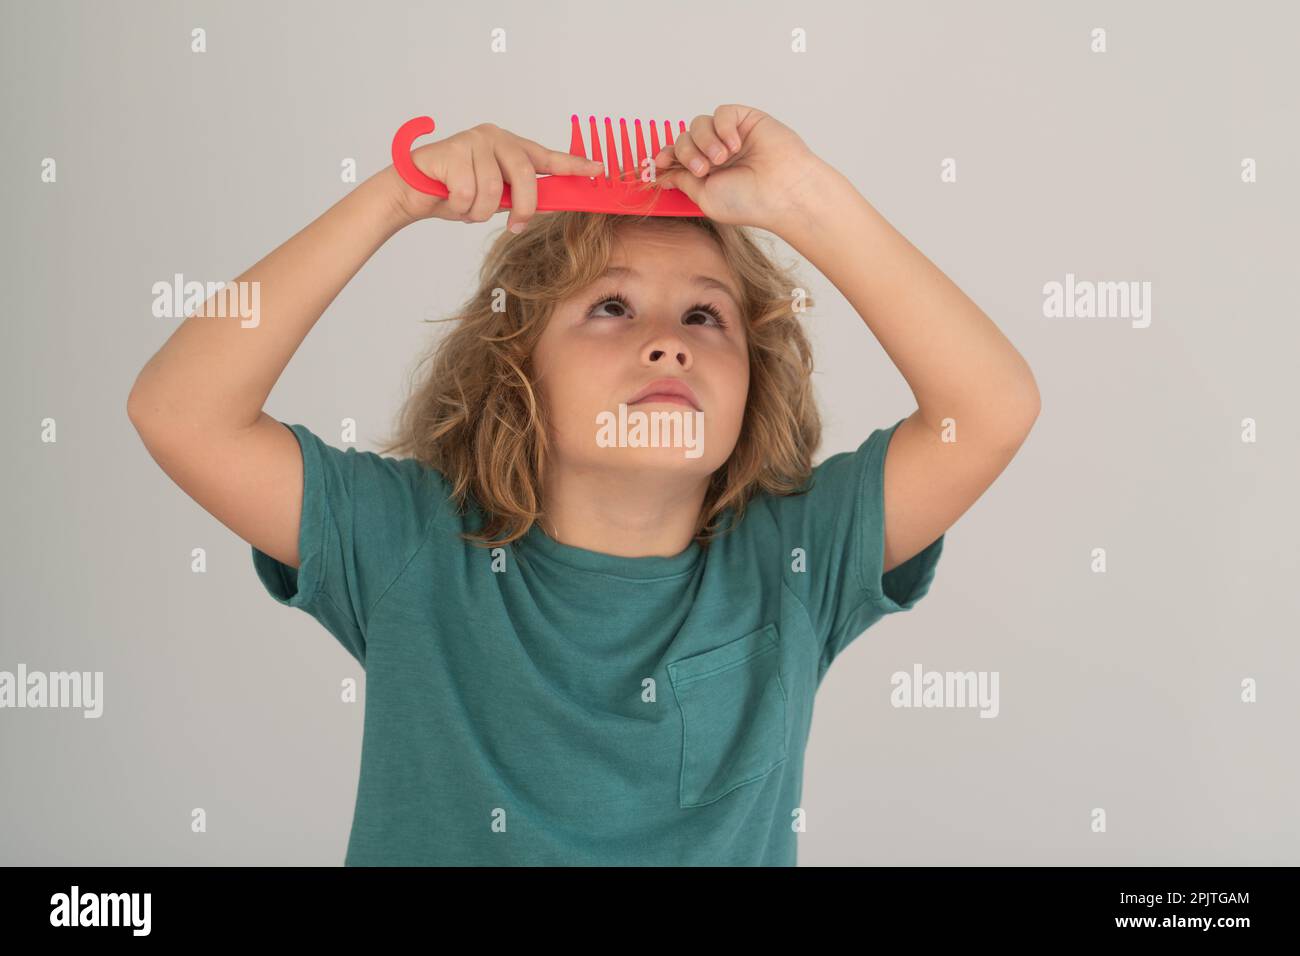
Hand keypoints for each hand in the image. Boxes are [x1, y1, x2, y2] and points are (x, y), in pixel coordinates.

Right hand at [390, 122, 604, 229]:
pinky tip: (449, 199)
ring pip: (494, 190)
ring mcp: (473, 141)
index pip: (547, 156)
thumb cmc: (454, 193)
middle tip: (515, 224)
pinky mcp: (452, 150)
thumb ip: (522, 197)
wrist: (411, 192)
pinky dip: (461, 208)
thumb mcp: (495, 199)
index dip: (573, 164)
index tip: (598, 170)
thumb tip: (552, 203)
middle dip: (523, 206)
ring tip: (466, 206)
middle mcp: (494, 137)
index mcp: (509, 147)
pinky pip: (469, 193)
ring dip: (480, 211)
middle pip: (525, 175)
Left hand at [647, 104, 826, 230]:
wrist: (782, 192)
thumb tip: (663, 174)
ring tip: (721, 158)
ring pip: (698, 124)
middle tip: (703, 169)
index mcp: (706, 174)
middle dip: (686, 153)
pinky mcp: (745, 120)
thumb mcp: (705, 197)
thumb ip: (683, 182)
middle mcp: (716, 154)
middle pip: (683, 139)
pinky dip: (723, 127)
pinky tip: (735, 145)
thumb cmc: (749, 201)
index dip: (665, 156)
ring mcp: (730, 136)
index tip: (660, 162)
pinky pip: (721, 113)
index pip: (677, 158)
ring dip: (704, 141)